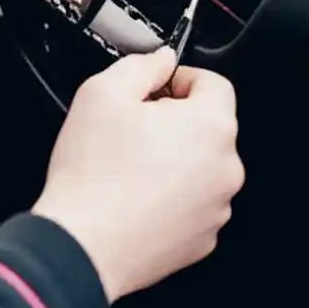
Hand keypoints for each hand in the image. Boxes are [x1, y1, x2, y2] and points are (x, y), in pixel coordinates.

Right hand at [31, 48, 242, 301]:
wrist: (82, 246)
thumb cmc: (92, 176)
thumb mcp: (102, 92)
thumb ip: (141, 65)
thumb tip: (161, 61)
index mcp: (210, 126)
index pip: (214, 83)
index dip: (179, 80)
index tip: (154, 90)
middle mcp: (225, 168)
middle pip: (207, 127)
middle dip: (173, 122)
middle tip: (131, 131)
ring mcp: (217, 207)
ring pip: (199, 167)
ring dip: (172, 161)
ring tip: (128, 169)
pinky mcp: (202, 239)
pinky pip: (191, 203)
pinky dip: (169, 197)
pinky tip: (133, 198)